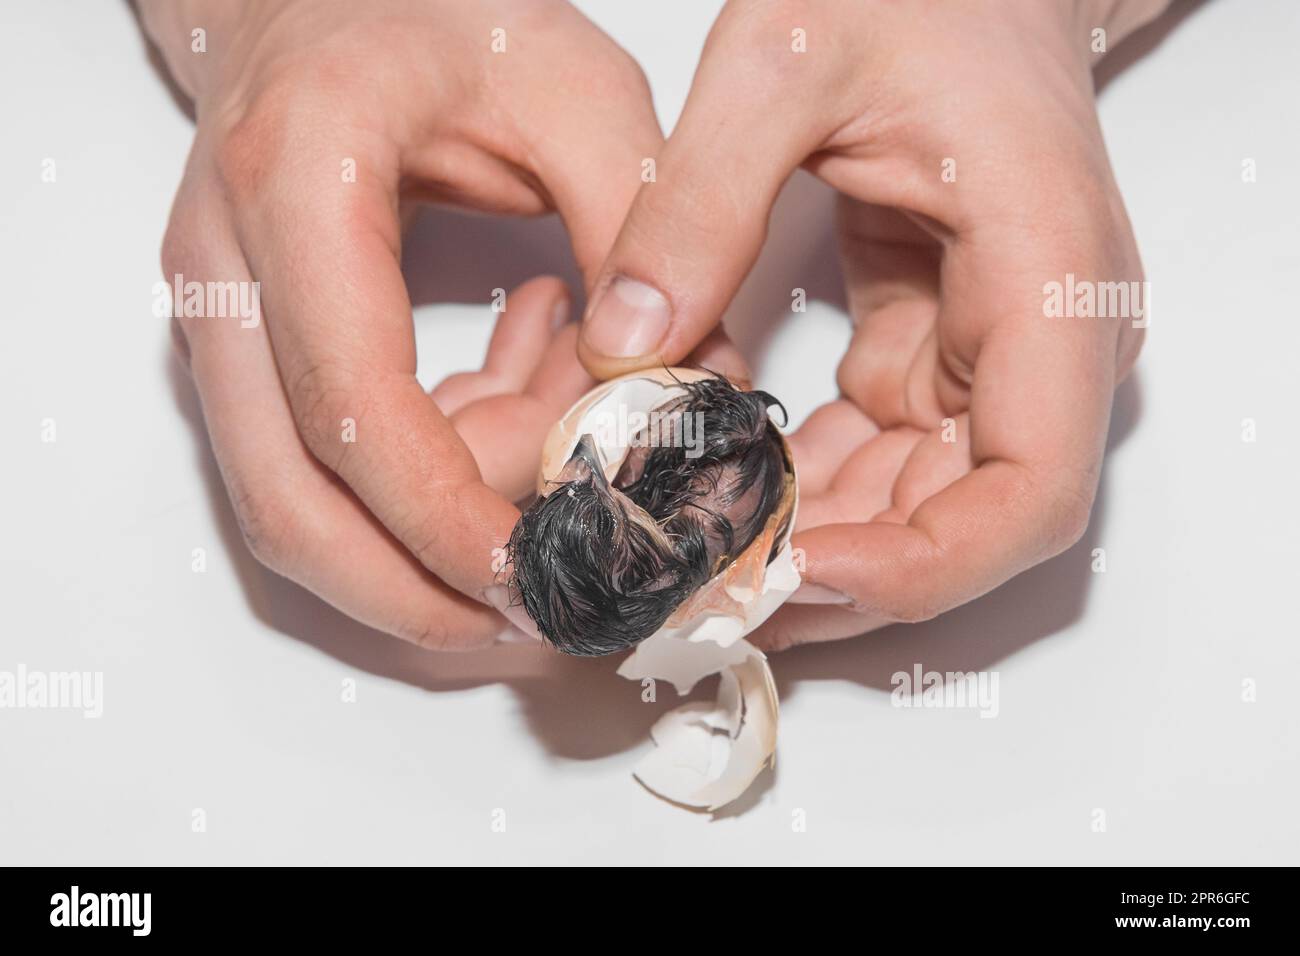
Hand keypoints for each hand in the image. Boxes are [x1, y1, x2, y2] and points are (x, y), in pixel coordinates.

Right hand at [140, 0, 661, 646]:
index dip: (447, 516)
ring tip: (541, 538)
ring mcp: (216, 314)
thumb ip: (644, 234)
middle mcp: (223, 262)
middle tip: (540, 617)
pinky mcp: (240, 346)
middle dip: (415, 592)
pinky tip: (510, 432)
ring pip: (283, 508)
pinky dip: (406, 498)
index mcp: (298, 182)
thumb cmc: (442, 18)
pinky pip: (307, 472)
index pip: (352, 405)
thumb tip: (692, 389)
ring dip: (408, 563)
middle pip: (288, 500)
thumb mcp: (578, 93)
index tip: (545, 572)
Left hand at [575, 0, 1168, 648]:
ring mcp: (987, 354)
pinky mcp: (933, 351)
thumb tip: (624, 345)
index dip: (918, 566)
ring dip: (805, 542)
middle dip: (833, 572)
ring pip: (910, 505)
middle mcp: (1037, 339)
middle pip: (959, 526)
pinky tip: (711, 488)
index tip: (794, 569)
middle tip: (697, 586)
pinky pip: (872, 456)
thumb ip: (699, 198)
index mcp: (1046, 276)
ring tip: (685, 551)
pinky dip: (797, 486)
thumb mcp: (781, 61)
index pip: (1027, 493)